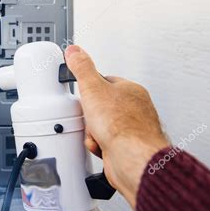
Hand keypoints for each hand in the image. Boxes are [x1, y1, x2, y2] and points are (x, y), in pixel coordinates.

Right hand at [65, 45, 168, 208]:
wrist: (132, 159)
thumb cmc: (123, 126)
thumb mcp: (93, 88)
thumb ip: (82, 68)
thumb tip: (74, 51)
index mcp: (131, 90)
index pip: (106, 81)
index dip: (91, 88)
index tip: (85, 92)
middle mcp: (134, 109)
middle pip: (100, 106)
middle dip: (90, 115)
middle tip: (92, 116)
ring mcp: (131, 129)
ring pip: (101, 125)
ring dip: (93, 132)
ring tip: (99, 133)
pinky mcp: (125, 146)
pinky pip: (104, 142)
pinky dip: (98, 145)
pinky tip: (102, 145)